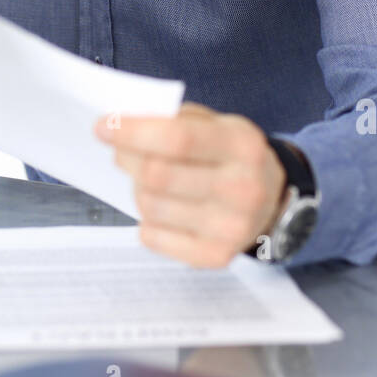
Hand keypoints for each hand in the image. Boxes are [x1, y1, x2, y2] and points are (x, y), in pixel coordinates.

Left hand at [94, 101, 288, 267]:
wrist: (272, 200)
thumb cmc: (231, 155)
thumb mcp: (215, 123)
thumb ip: (174, 119)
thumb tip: (121, 125)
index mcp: (241, 144)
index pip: (178, 139)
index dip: (133, 132)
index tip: (103, 126)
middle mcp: (242, 188)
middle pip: (158, 175)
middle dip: (127, 159)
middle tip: (120, 152)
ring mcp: (232, 227)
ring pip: (151, 206)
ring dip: (136, 190)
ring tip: (147, 182)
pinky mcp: (216, 256)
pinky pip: (154, 238)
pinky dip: (145, 222)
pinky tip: (158, 210)